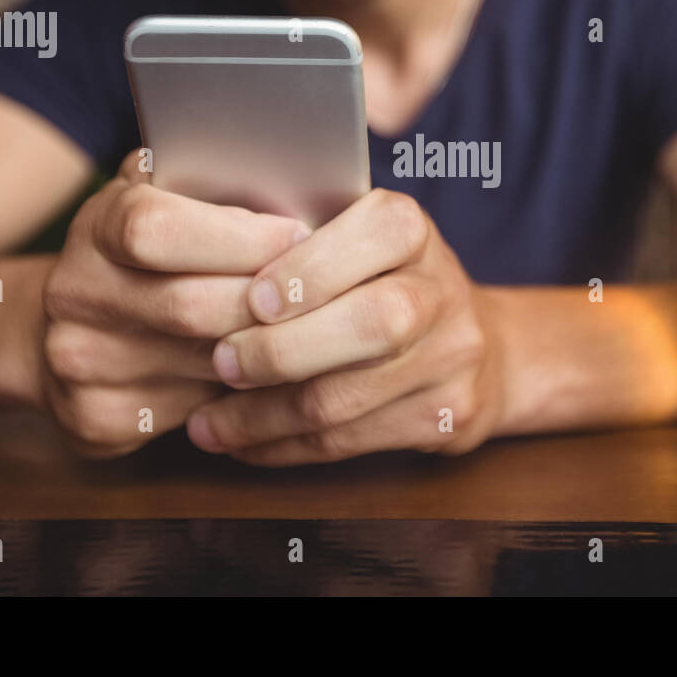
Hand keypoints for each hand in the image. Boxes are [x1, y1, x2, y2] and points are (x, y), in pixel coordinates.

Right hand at [40, 149, 308, 457]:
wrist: (49, 335)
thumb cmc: (140, 255)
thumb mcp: (159, 198)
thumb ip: (207, 182)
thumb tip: (294, 178)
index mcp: (95, 228)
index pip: (157, 230)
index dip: (239, 237)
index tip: (300, 235)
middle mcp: (75, 295)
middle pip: (192, 307)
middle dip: (270, 302)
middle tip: (323, 293)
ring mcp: (82, 363)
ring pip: (206, 365)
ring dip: (269, 350)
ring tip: (310, 328)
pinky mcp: (98, 420)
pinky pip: (199, 412)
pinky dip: (247, 394)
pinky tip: (270, 373)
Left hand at [185, 189, 504, 465]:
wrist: (476, 344)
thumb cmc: (375, 281)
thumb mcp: (347, 238)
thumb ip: (291, 243)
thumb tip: (199, 255)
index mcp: (411, 229)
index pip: (374, 237)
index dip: (311, 271)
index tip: (252, 299)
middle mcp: (442, 289)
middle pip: (373, 324)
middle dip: (282, 351)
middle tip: (220, 364)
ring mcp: (452, 356)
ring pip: (348, 397)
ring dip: (264, 416)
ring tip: (208, 423)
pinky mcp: (446, 417)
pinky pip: (350, 442)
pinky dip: (285, 447)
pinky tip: (245, 442)